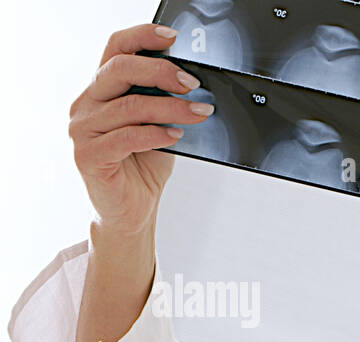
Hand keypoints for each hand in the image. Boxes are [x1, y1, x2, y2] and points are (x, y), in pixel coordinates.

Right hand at [68, 23, 212, 235]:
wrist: (132, 209)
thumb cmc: (143, 166)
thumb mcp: (158, 126)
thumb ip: (162, 102)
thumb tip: (191, 83)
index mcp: (101, 90)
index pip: (115, 50)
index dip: (141, 36)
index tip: (172, 37)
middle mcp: (86, 104)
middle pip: (119, 70)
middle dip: (160, 71)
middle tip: (192, 83)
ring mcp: (82, 129)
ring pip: (129, 106)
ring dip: (171, 108)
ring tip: (199, 112)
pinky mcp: (88, 155)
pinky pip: (126, 137)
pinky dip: (156, 134)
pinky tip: (176, 135)